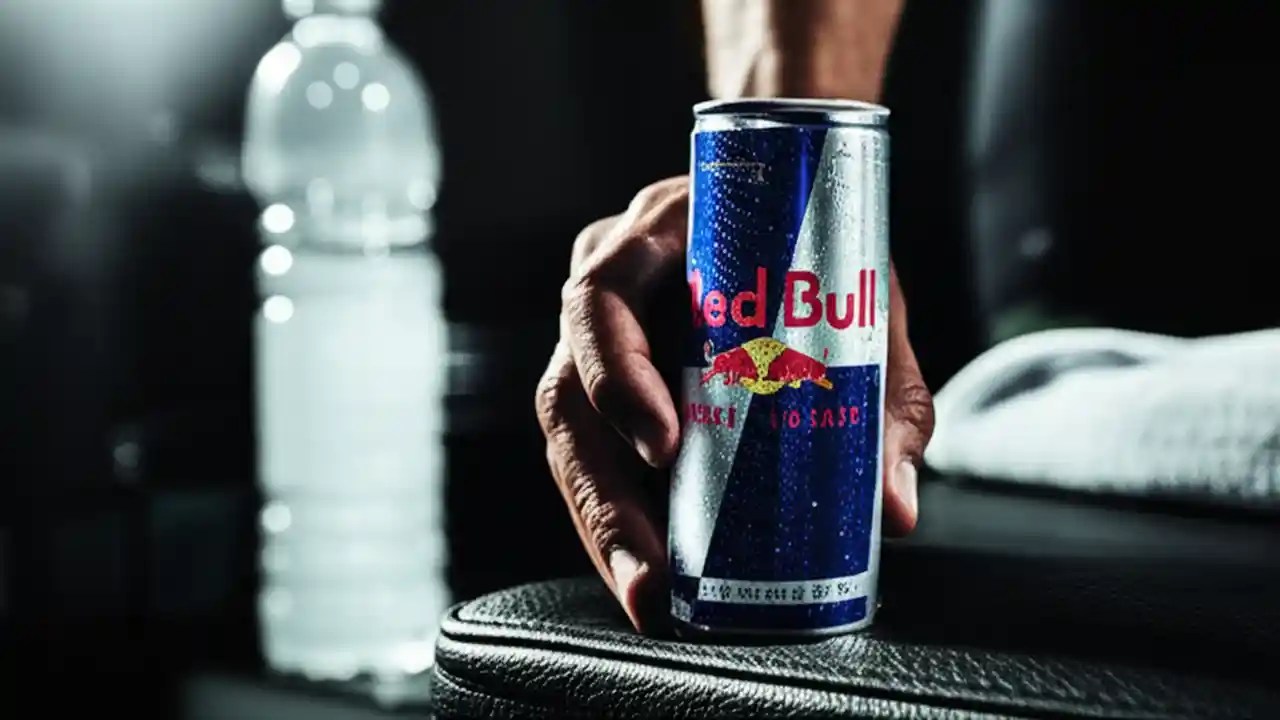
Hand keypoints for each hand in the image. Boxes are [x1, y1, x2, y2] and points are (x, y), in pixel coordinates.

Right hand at [535, 176, 934, 632]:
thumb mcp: (858, 294)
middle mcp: (606, 290)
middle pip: (568, 395)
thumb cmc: (815, 237)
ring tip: (649, 592)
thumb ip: (885, 394)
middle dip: (603, 498)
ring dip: (603, 524)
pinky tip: (648, 567)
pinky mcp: (607, 386)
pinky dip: (617, 517)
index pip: (600, 299)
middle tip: (652, 574)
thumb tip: (892, 509)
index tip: (665, 444)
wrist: (793, 206)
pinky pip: (593, 455)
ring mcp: (596, 342)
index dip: (618, 374)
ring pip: (570, 439)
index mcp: (652, 238)